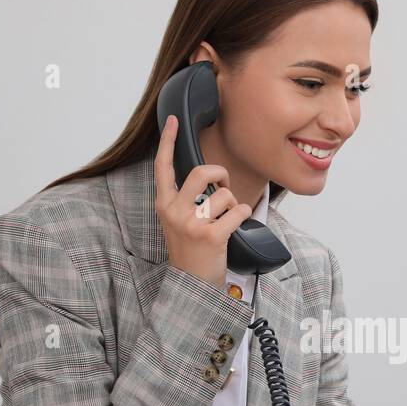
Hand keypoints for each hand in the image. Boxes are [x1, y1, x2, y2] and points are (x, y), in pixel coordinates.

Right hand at [153, 114, 251, 289]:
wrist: (191, 285)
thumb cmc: (190, 250)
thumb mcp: (178, 222)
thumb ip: (185, 199)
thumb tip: (207, 176)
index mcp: (164, 205)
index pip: (162, 167)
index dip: (167, 141)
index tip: (172, 120)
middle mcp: (174, 212)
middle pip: (201, 171)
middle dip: (219, 173)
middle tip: (224, 185)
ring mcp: (192, 224)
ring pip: (224, 194)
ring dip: (233, 203)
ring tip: (227, 218)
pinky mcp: (211, 236)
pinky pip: (238, 211)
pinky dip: (244, 215)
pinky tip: (236, 225)